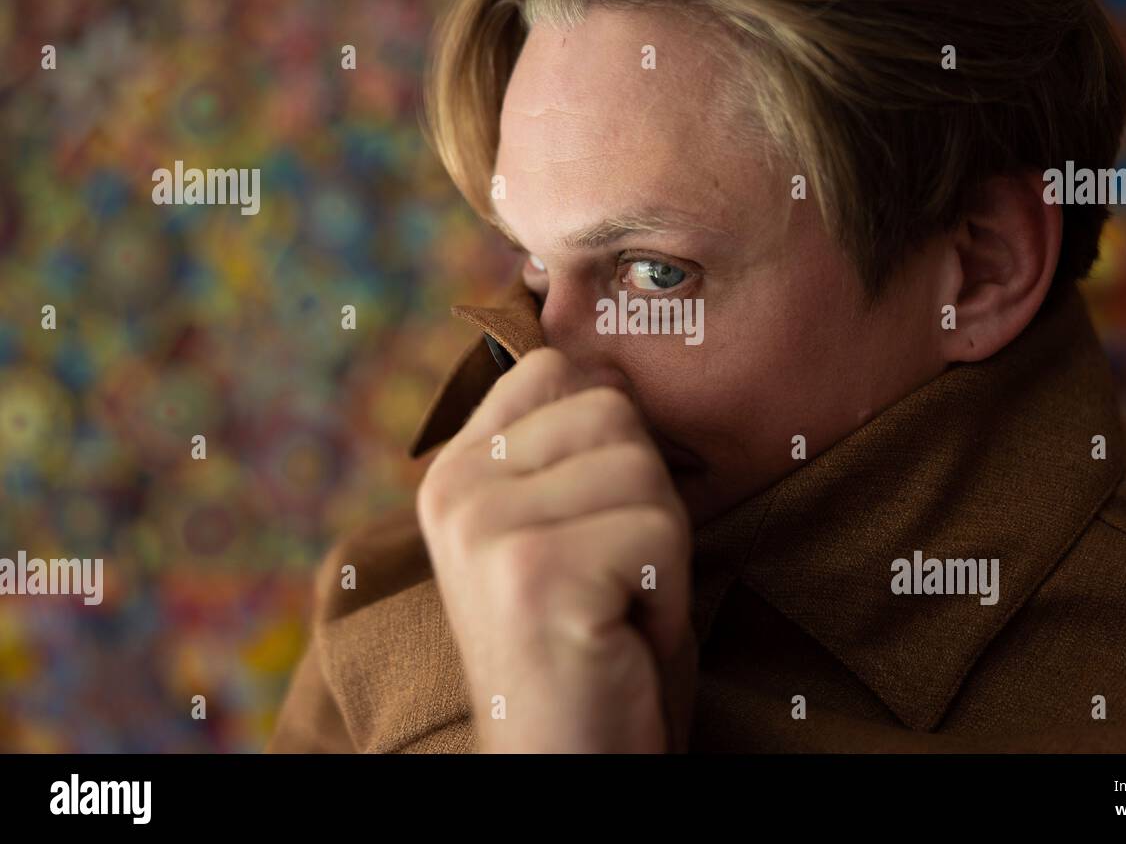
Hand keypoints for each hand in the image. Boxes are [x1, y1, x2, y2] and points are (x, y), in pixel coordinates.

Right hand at [417, 347, 696, 751]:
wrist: (567, 762)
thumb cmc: (587, 645)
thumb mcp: (562, 528)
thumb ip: (566, 448)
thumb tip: (613, 366)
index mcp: (455, 472)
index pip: (558, 371)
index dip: (611, 443)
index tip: (593, 522)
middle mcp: (454, 490)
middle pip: (614, 414)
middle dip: (645, 502)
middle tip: (610, 579)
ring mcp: (486, 530)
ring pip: (646, 472)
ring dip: (660, 552)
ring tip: (614, 607)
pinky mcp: (534, 574)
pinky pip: (661, 533)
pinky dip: (667, 596)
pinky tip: (621, 636)